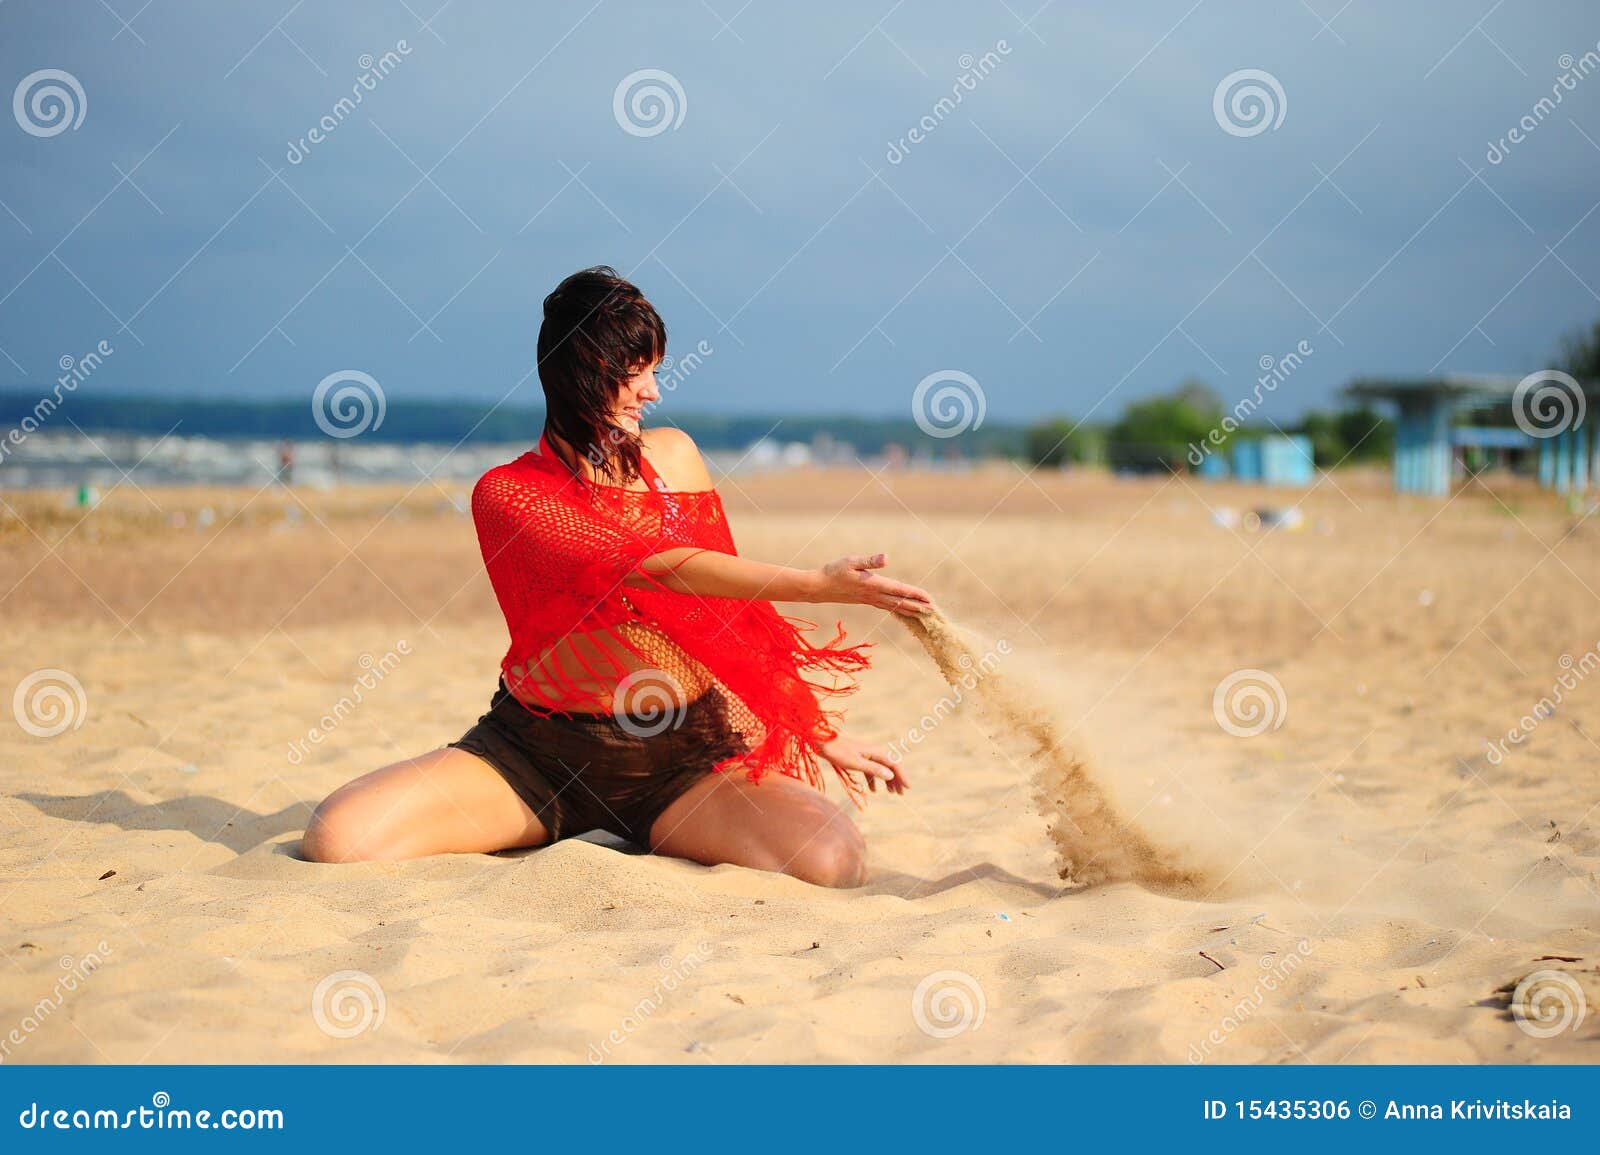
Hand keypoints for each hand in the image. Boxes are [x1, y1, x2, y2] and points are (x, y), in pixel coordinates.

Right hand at [812, 553, 932, 615]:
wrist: (818, 587)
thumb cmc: (834, 571)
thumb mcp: (852, 561)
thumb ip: (870, 560)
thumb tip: (886, 558)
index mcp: (873, 584)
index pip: (899, 591)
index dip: (915, 595)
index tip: (929, 600)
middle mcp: (874, 595)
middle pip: (901, 603)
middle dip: (918, 607)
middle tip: (934, 612)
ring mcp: (870, 600)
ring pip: (895, 607)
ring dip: (910, 610)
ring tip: (924, 614)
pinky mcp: (866, 600)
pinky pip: (887, 607)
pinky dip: (898, 609)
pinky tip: (903, 611)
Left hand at [817, 733, 907, 795]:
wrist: (822, 742)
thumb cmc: (838, 752)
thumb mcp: (856, 763)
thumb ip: (873, 769)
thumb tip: (890, 775)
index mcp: (875, 752)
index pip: (894, 764)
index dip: (902, 776)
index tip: (908, 788)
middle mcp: (873, 752)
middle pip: (890, 767)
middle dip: (897, 780)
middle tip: (901, 794)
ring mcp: (865, 755)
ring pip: (881, 768)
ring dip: (887, 780)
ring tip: (891, 793)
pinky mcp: (858, 758)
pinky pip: (870, 770)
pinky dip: (874, 779)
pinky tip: (873, 790)